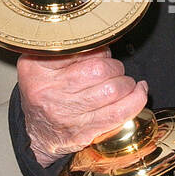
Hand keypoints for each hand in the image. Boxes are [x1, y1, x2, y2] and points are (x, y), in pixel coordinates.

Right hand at [18, 47, 148, 166]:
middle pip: (99, 70)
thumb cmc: (45, 94)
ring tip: (124, 82)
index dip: (99, 51)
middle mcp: (49, 93)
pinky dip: (136, 100)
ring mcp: (66, 115)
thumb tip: (104, 42)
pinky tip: (138, 92)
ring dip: (126, 83)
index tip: (101, 57)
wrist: (35, 133)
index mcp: (36, 70)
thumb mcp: (40, 65)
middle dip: (115, 68)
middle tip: (114, 71)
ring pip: (113, 90)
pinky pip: (119, 113)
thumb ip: (67, 51)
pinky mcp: (83, 132)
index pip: (80, 51)